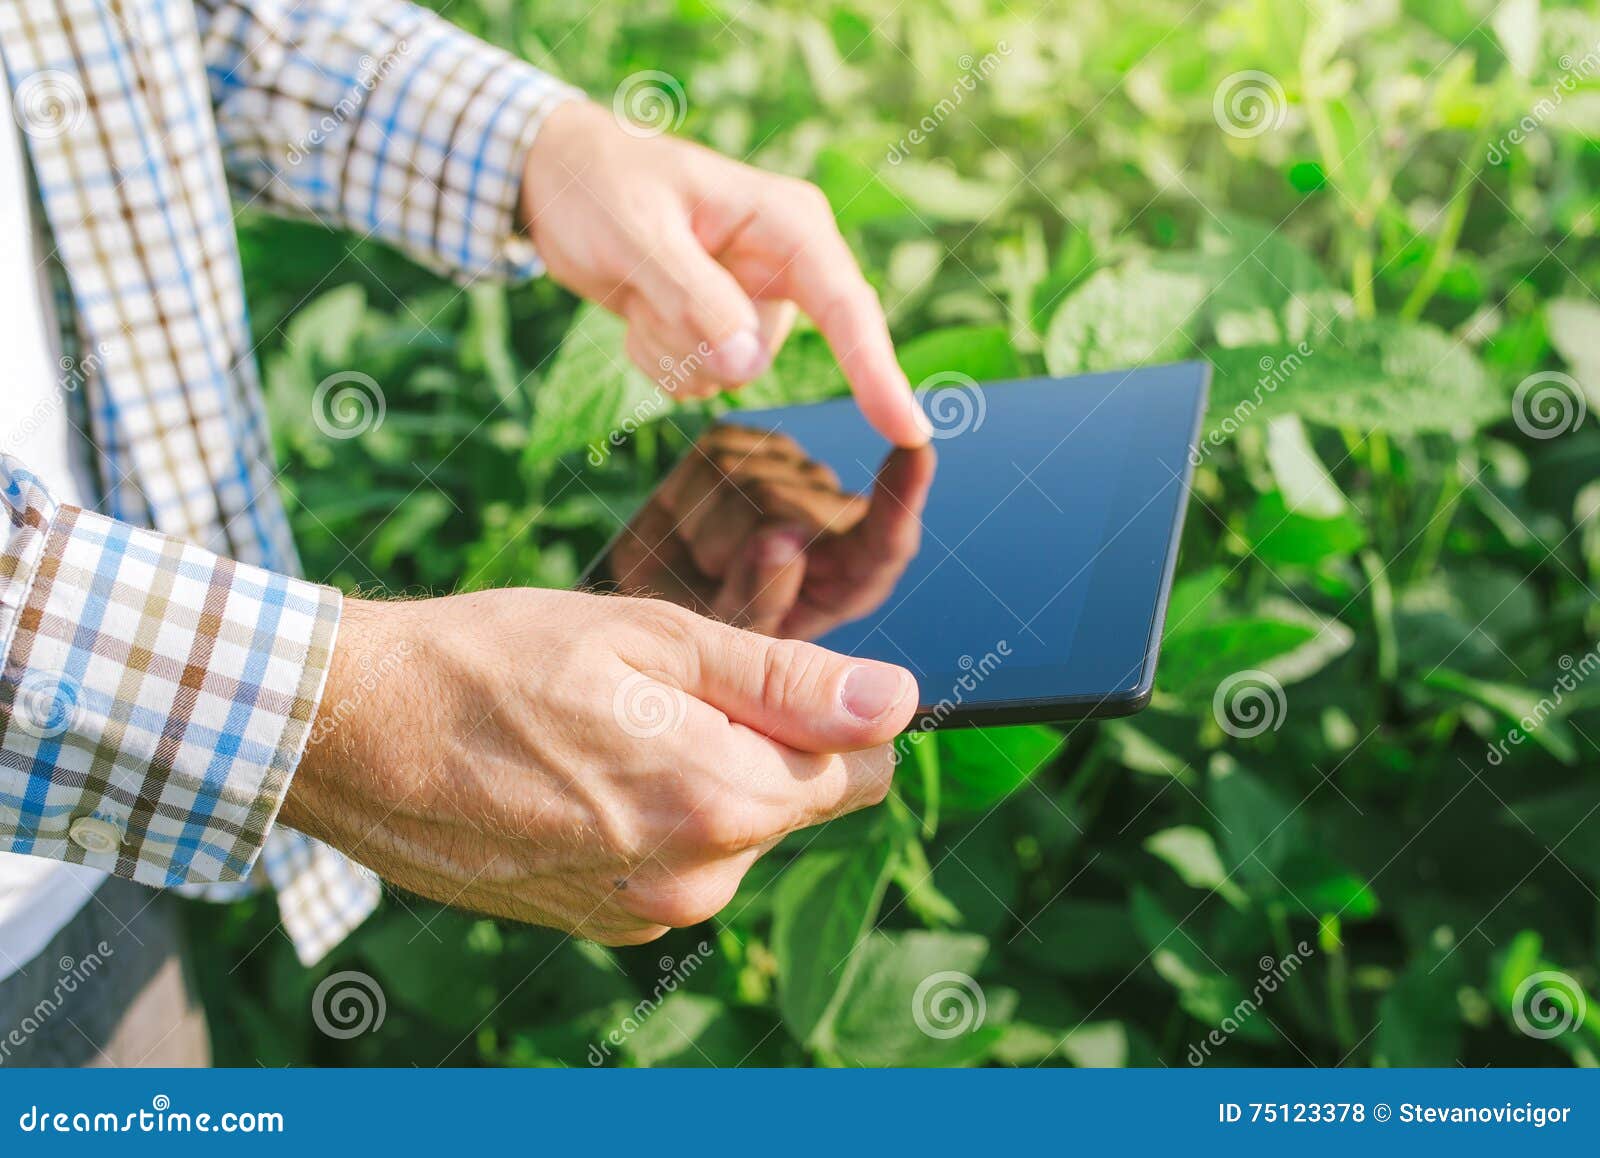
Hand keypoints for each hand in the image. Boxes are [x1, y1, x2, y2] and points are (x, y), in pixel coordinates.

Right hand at [282, 589, 917, 944]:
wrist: (352, 732)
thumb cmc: (495, 660)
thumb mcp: (653, 639)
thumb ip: (786, 681)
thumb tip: (896, 702)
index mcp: (722, 802)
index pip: (860, 771)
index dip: (827, 713)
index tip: (766, 674)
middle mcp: (697, 882)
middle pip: (792, 801)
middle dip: (755, 739)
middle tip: (660, 683)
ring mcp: (643, 913)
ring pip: (730, 830)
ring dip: (699, 775)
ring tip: (605, 722)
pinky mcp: (599, 924)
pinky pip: (673, 861)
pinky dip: (650, 814)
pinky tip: (578, 769)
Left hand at [520, 100, 931, 446]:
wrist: (558, 181)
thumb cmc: (601, 187)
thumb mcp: (639, 234)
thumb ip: (695, 299)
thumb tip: (747, 365)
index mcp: (788, 224)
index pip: (847, 307)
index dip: (878, 372)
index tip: (910, 430)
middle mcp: (784, 267)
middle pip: (758, 354)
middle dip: (691, 339)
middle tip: (645, 280)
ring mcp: (754, 304)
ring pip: (723, 376)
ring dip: (666, 346)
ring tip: (639, 284)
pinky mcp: (722, 332)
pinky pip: (695, 382)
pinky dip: (654, 355)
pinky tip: (638, 306)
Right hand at [605, 425, 933, 637]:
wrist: (632, 617)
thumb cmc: (689, 652)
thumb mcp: (723, 644)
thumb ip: (759, 599)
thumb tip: (784, 533)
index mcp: (846, 582)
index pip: (884, 544)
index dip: (902, 498)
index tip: (918, 451)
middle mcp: (827, 524)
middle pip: (803, 509)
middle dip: (747, 552)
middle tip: (711, 585)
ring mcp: (785, 476)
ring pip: (754, 482)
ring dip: (711, 534)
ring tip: (696, 563)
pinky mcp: (739, 442)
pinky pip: (717, 454)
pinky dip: (687, 497)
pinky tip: (685, 527)